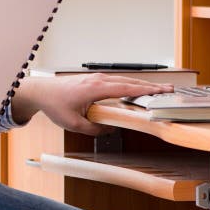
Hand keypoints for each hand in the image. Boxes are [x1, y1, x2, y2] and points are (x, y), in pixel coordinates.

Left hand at [10, 73, 173, 135]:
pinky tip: (135, 91)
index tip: (163, 91)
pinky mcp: (92, 80)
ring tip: (157, 91)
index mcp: (96, 88)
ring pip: (123, 81)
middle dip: (150, 86)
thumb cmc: (54, 104)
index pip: (127, 88)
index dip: (146, 90)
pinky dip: (128, 85)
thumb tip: (110, 131)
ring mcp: (95, 78)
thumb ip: (94, 130)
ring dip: (140, 85)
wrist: (40, 91)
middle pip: (129, 82)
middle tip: (169, 90)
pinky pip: (115, 82)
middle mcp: (97, 80)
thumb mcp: (74, 124)